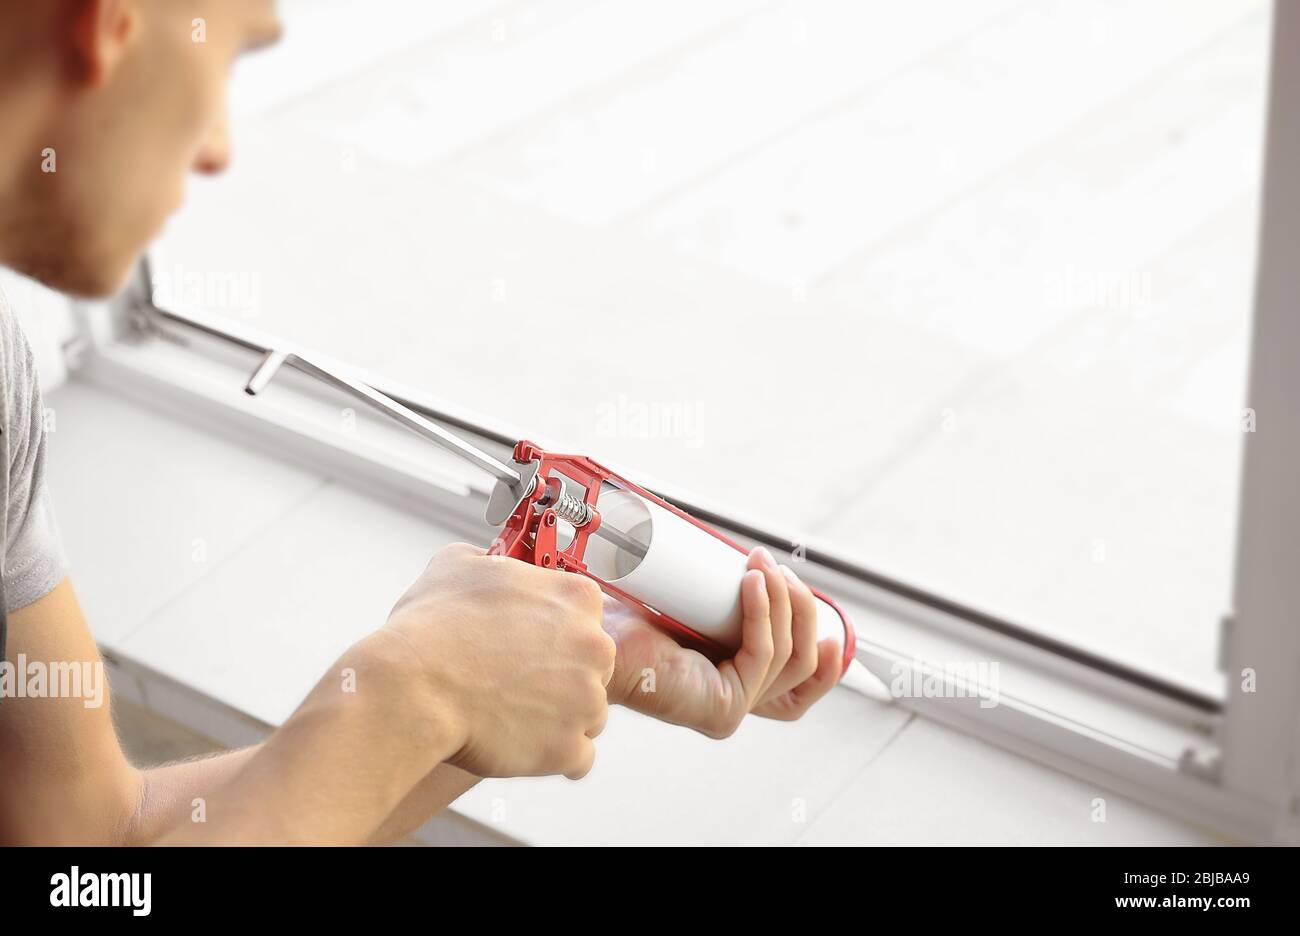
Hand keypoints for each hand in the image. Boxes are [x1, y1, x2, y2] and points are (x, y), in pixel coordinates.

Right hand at [381, 543, 614, 779]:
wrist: (411, 690)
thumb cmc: (431, 631)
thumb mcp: (456, 564)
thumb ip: (489, 562)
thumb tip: (484, 564)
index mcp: (575, 598)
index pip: (586, 616)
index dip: (555, 632)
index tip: (532, 643)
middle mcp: (593, 647)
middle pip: (593, 666)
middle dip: (561, 676)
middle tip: (516, 681)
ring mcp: (586, 700)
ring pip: (589, 712)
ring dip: (560, 716)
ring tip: (513, 713)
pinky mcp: (569, 748)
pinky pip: (578, 758)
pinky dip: (553, 755)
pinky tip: (523, 743)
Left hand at [603, 547, 842, 737]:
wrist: (591, 636)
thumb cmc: (628, 617)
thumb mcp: (695, 606)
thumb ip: (726, 601)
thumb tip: (757, 566)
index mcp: (730, 683)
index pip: (798, 688)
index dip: (826, 665)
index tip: (833, 626)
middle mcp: (734, 702)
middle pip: (802, 663)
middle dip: (802, 610)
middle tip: (778, 568)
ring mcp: (730, 710)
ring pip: (789, 656)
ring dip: (783, 602)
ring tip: (761, 565)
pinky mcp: (721, 710)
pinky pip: (762, 655)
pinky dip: (764, 614)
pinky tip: (753, 584)